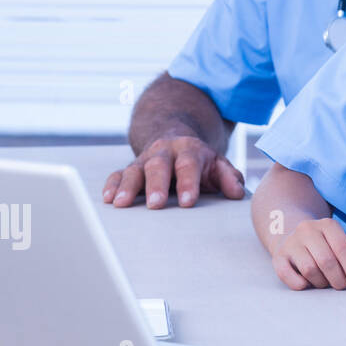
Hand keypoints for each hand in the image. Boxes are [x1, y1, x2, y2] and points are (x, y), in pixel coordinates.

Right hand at [102, 135, 243, 208]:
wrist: (175, 141)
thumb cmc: (200, 161)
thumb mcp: (218, 165)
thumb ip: (229, 177)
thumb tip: (237, 193)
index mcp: (189, 150)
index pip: (189, 166)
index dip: (189, 183)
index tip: (188, 202)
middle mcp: (164, 152)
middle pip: (158, 166)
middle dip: (156, 185)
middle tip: (156, 204)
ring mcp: (145, 160)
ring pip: (134, 170)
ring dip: (127, 186)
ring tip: (121, 204)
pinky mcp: (130, 168)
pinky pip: (118, 174)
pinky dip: (112, 185)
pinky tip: (108, 199)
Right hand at [271, 218, 345, 290]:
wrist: (291, 236)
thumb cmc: (323, 246)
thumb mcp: (340, 245)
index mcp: (328, 225)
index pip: (343, 248)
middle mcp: (308, 230)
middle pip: (326, 261)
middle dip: (338, 279)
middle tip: (341, 286)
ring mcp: (291, 242)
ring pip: (309, 269)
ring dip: (320, 283)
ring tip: (324, 282)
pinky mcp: (278, 256)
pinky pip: (288, 276)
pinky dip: (300, 284)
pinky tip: (307, 283)